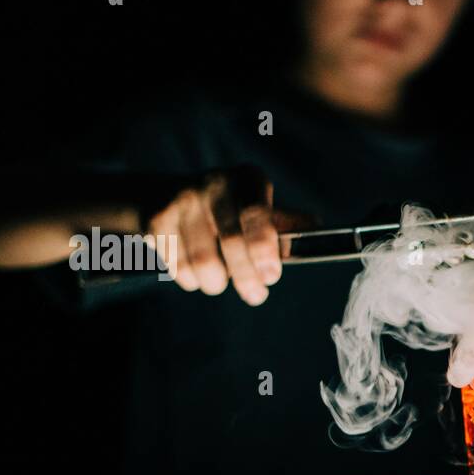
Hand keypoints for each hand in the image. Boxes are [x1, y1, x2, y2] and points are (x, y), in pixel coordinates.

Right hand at [146, 165, 309, 305]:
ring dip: (217, 283)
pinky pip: (180, 268)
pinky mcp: (158, 220)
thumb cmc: (228, 211)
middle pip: (231, 242)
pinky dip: (193, 281)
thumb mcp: (259, 210)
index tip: (271, 276)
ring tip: (221, 281)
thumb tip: (314, 228)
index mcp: (247, 179)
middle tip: (256, 295)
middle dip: (247, 278)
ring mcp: (183, 200)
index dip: (264, 248)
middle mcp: (214, 183)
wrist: (164, 198)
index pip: (257, 214)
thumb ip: (285, 225)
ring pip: (205, 263)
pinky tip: (197, 273)